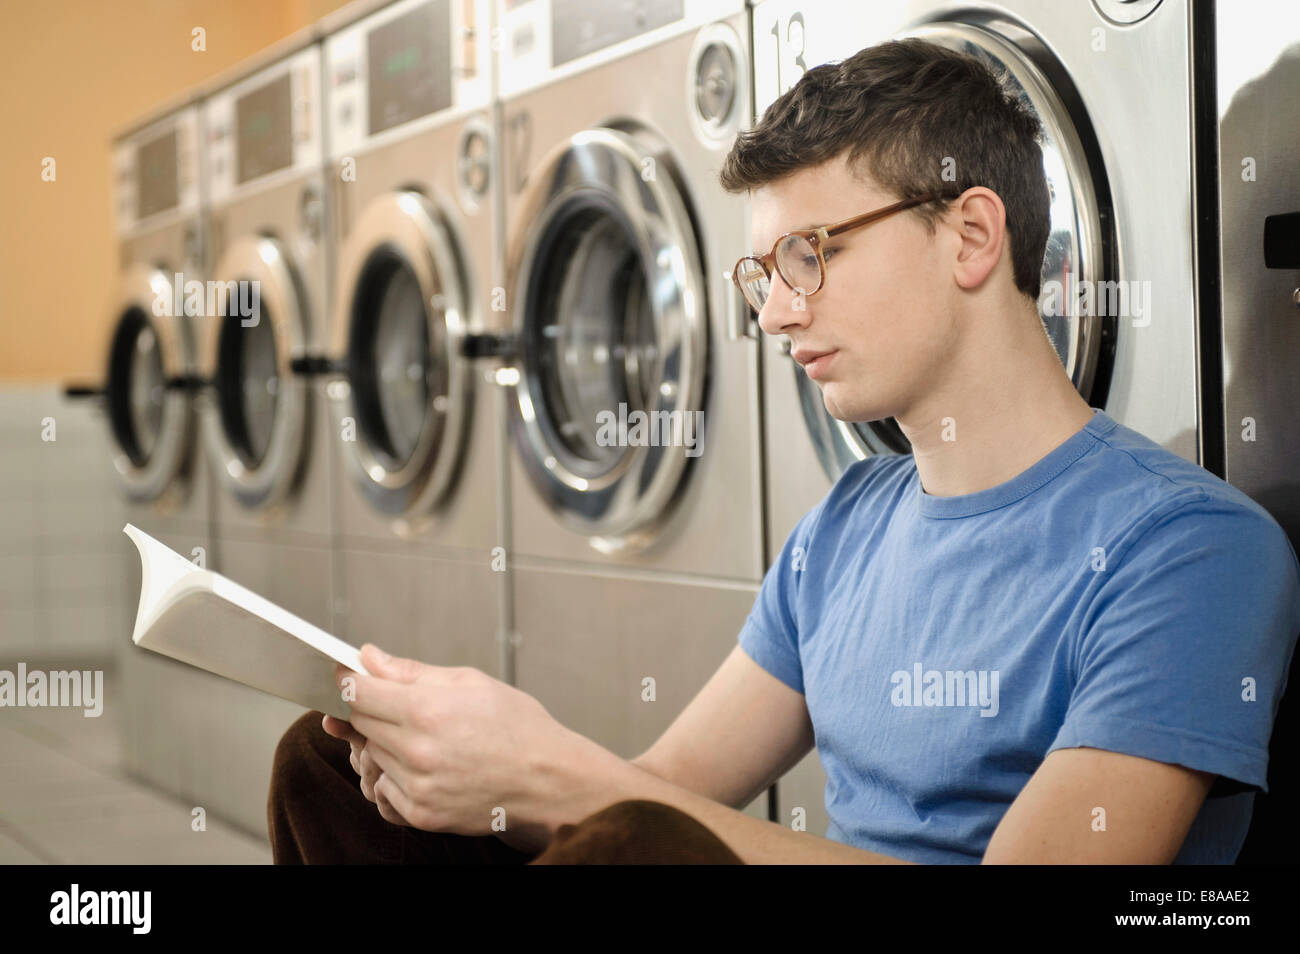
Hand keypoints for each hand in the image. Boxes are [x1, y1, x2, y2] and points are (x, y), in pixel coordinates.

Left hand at [334, 643, 598, 846]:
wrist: (549, 781)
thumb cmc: (518, 727)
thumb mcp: (470, 682)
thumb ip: (413, 672)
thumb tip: (371, 658)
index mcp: (427, 710)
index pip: (358, 692)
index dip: (348, 679)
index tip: (347, 674)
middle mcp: (417, 752)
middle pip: (360, 724)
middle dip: (368, 709)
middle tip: (392, 705)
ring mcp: (417, 787)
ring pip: (370, 757)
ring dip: (382, 744)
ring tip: (418, 737)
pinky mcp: (421, 814)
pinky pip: (383, 791)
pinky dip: (393, 777)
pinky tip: (422, 767)